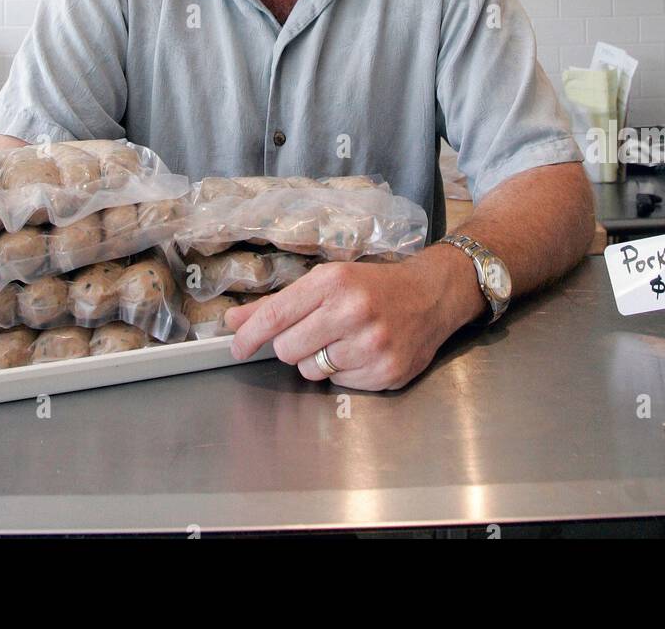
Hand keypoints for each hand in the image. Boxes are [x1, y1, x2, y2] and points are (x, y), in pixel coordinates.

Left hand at [225, 251, 482, 391]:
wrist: (430, 295)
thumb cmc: (373, 286)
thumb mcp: (327, 281)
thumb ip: (278, 304)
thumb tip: (234, 321)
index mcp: (333, 282)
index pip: (276, 316)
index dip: (249, 336)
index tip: (238, 347)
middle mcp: (352, 311)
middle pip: (288, 349)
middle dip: (292, 346)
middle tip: (312, 334)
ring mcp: (371, 344)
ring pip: (311, 370)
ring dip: (318, 360)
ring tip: (342, 340)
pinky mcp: (385, 371)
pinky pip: (339, 383)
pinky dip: (343, 372)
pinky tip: (360, 352)